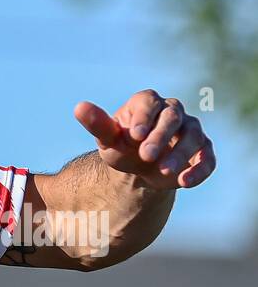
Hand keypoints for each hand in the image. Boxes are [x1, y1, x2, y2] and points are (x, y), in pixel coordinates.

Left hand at [74, 89, 215, 189]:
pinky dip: (199, 170)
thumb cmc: (122, 147)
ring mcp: (191, 130)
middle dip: (160, 136)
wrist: (139, 168)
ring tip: (162, 171)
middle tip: (146, 155)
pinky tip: (185, 182)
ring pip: (192, 137)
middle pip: (172, 118)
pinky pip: (207, 158)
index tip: (134, 136)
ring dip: (179, 154)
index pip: (148, 104)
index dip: (143, 118)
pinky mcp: (202, 151)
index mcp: (147, 103)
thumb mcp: (107, 139)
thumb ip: (97, 124)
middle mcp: (173, 112)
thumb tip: (79, 107)